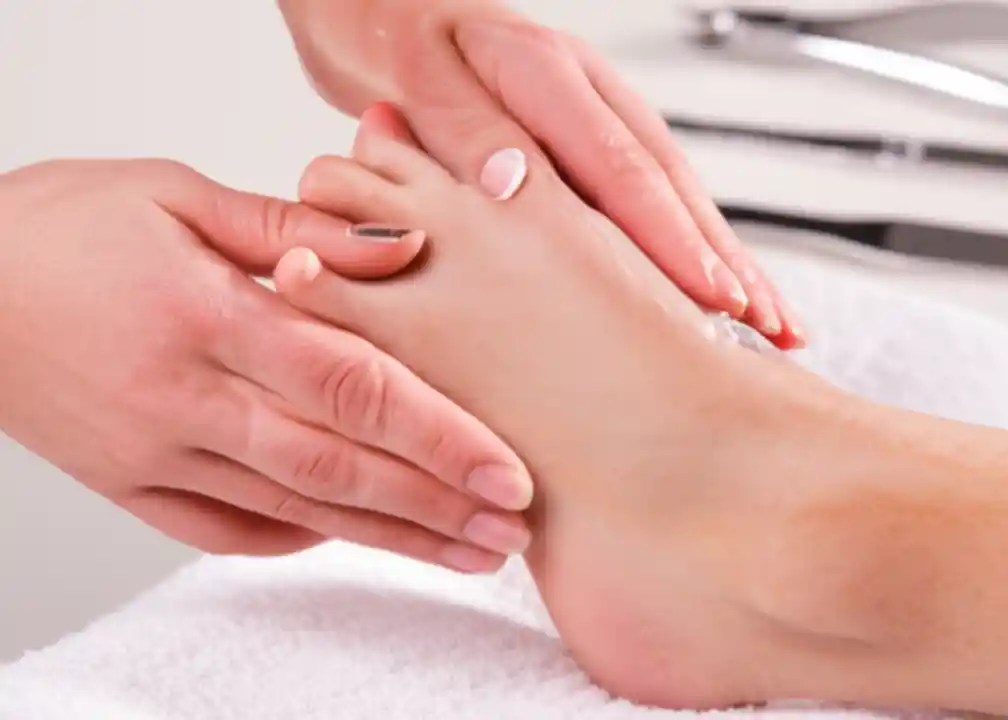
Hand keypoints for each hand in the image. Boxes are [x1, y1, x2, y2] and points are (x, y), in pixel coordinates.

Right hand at [0, 159, 530, 571]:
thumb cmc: (63, 225)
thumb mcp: (175, 194)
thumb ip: (293, 229)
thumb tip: (401, 246)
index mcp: (204, 317)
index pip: (348, 386)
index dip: (439, 435)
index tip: (508, 472)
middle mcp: (181, 400)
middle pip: (333, 466)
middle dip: (434, 505)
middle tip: (513, 533)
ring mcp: (151, 453)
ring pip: (291, 508)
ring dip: (387, 536)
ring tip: (465, 554)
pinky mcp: (126, 484)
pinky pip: (222, 529)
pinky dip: (292, 537)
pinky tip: (350, 538)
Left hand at [277, 0, 804, 346]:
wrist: (377, 3)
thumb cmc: (387, 28)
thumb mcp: (413, 71)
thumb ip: (460, 126)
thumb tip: (511, 185)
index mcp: (549, 73)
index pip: (623, 166)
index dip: (671, 236)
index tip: (712, 296)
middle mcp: (588, 97)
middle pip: (674, 188)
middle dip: (728, 260)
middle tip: (773, 328)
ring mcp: (596, 123)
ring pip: (673, 201)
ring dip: (722, 264)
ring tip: (771, 326)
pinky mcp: (587, 152)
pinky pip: (644, 208)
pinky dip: (681, 255)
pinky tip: (712, 298)